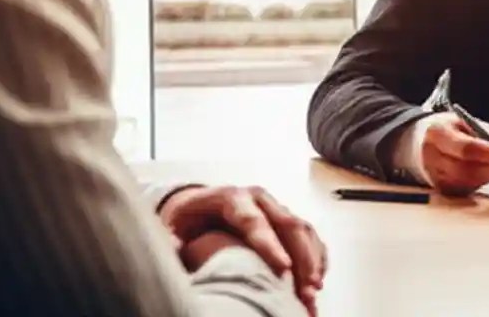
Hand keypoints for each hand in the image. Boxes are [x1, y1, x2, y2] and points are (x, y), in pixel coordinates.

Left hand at [159, 185, 326, 314]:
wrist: (197, 206)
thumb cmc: (187, 220)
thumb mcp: (171, 226)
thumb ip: (172, 238)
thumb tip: (174, 246)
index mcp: (231, 198)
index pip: (254, 222)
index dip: (271, 246)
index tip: (284, 269)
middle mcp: (259, 199)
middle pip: (289, 225)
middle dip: (302, 258)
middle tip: (307, 288)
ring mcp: (275, 207)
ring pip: (303, 230)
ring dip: (312, 260)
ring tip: (313, 291)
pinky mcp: (285, 219)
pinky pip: (308, 236)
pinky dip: (316, 257)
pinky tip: (317, 279)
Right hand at [420, 112, 488, 195]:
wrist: (421, 144)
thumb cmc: (451, 132)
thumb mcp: (469, 124)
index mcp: (437, 134)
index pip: (465, 148)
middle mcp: (432, 157)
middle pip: (466, 169)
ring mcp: (435, 177)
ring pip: (468, 182)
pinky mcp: (442, 191)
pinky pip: (467, 189)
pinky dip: (482, 181)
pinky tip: (487, 171)